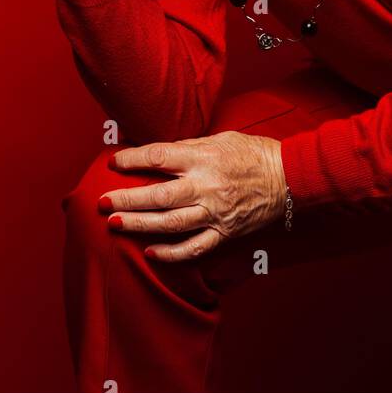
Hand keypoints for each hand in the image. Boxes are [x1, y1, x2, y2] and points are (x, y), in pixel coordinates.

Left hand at [98, 132, 287, 262]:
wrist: (289, 178)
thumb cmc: (253, 153)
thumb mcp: (220, 139)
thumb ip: (188, 148)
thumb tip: (156, 155)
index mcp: (204, 157)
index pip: (160, 157)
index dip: (133, 160)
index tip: (114, 162)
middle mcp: (207, 186)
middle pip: (159, 195)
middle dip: (126, 200)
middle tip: (102, 202)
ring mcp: (215, 213)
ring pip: (170, 224)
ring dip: (139, 225)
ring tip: (115, 225)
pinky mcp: (224, 233)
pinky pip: (193, 248)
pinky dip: (170, 253)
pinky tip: (149, 252)